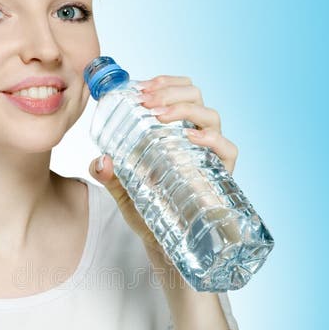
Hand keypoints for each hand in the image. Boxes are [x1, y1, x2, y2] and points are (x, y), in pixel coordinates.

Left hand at [88, 73, 238, 255]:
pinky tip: (191, 138)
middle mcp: (196, 138)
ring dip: (184, 108)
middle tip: (146, 100)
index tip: (141, 87)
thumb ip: (108, 175)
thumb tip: (100, 160)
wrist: (165, 246)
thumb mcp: (122, 191)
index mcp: (175, 132)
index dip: (163, 83)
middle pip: (195, 97)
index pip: (179, 93)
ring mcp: (210, 155)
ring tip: (160, 114)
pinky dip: (212, 138)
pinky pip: (228, 149)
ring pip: (211, 115)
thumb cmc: (149, 213)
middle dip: (170, 91)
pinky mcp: (222, 175)